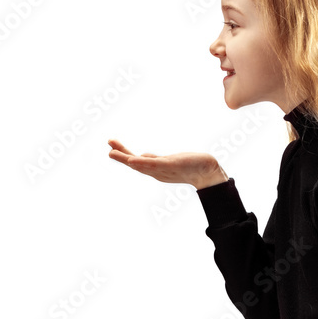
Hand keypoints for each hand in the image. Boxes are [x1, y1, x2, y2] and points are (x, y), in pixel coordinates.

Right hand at [107, 139, 226, 189]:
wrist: (209, 173)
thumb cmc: (190, 166)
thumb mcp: (168, 161)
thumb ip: (155, 160)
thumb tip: (143, 155)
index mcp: (154, 169)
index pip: (134, 161)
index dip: (122, 154)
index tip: (111, 145)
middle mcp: (156, 171)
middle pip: (134, 164)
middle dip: (120, 157)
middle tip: (107, 150)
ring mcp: (162, 170)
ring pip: (140, 165)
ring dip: (126, 159)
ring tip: (112, 153)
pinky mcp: (170, 166)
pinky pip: (153, 165)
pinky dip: (142, 163)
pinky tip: (133, 160)